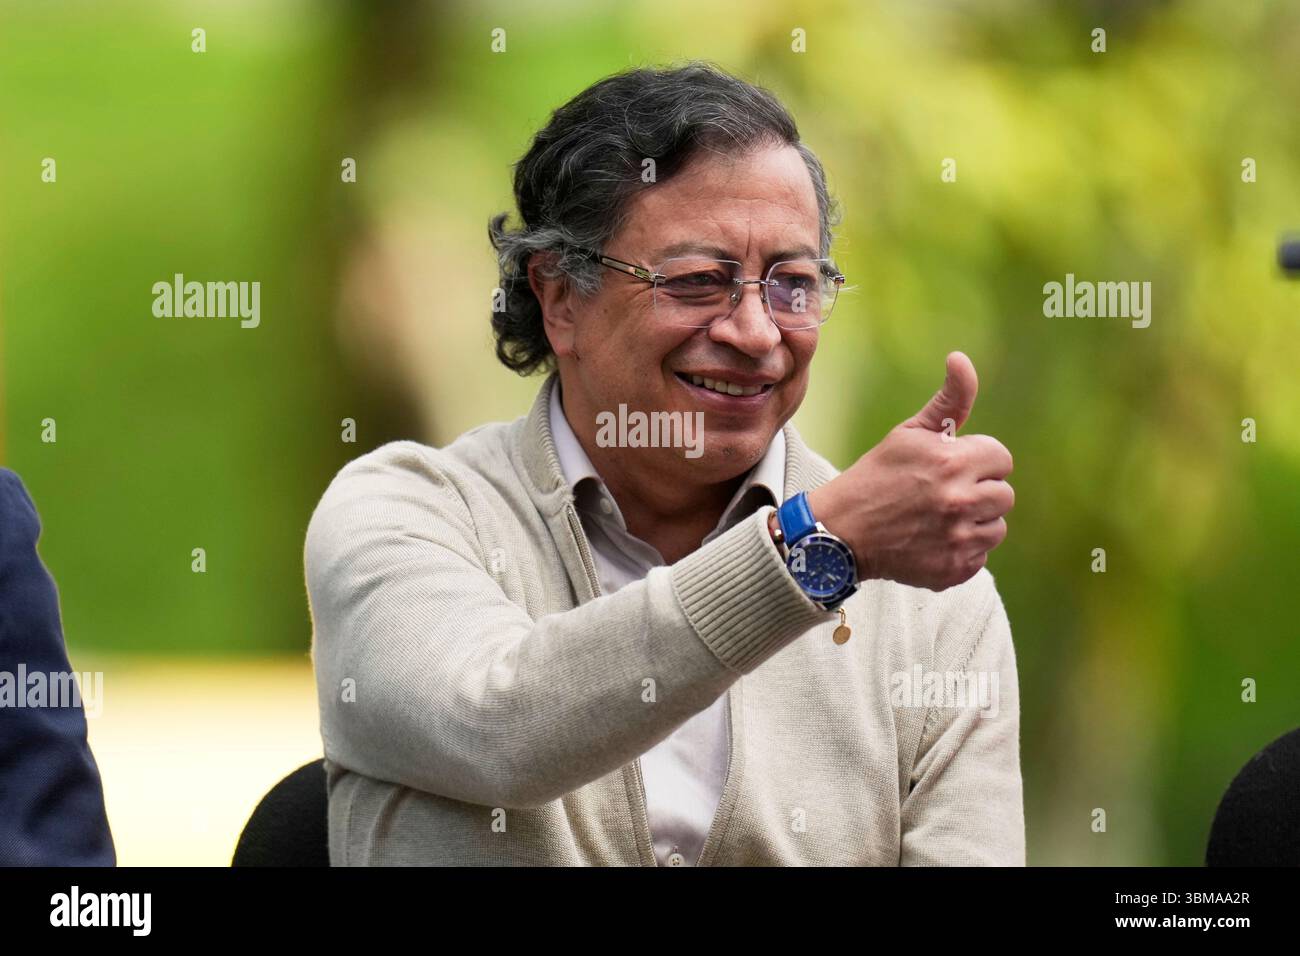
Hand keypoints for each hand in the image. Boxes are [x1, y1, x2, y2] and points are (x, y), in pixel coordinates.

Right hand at [807, 351, 1013, 590]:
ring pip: (997, 526)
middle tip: (943, 493)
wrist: (840, 533)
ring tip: (939, 517)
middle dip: (978, 490)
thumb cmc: (875, 476)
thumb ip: (949, 400)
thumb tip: (960, 358)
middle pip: (1004, 494)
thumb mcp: (909, 434)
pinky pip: (981, 556)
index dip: (977, 459)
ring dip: (975, 521)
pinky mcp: (954, 569)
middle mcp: (960, 501)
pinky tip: (933, 540)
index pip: (1000, 457)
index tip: (951, 466)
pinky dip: (962, 549)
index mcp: (952, 463)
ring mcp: (958, 539)